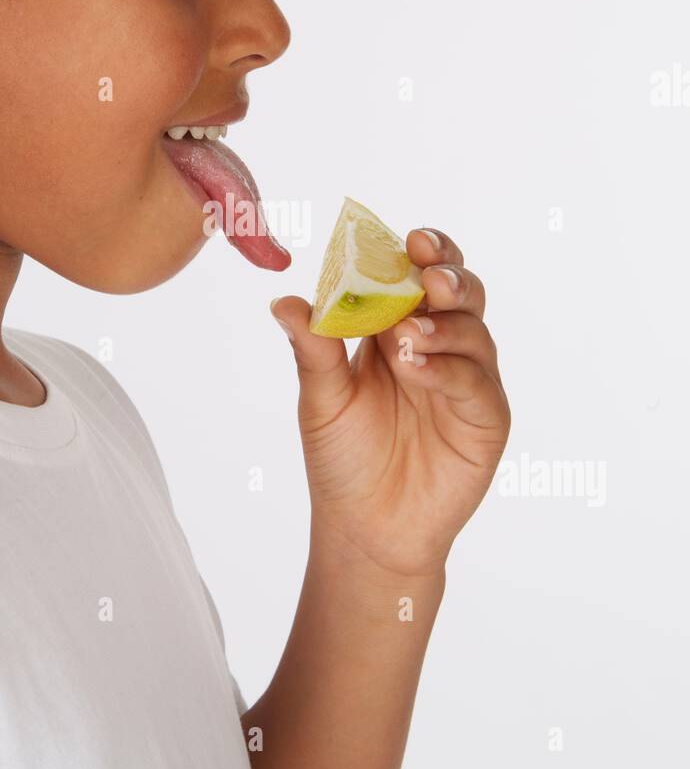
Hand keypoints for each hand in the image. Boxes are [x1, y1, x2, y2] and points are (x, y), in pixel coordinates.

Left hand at [270, 228, 510, 578]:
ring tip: (405, 336)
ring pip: (474, 331)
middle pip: (461, 291)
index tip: (409, 238)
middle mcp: (441, 345)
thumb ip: (314, 349)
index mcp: (399, 327)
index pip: (419, 273)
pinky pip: (476, 383)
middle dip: (448, 274)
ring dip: (444, 325)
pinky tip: (417, 367)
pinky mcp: (486, 419)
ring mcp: (468, 380)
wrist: (366, 529)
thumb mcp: (322, 398)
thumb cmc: (344, 458)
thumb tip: (283, 301)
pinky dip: (449, 369)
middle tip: (426, 273)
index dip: (422, 251)